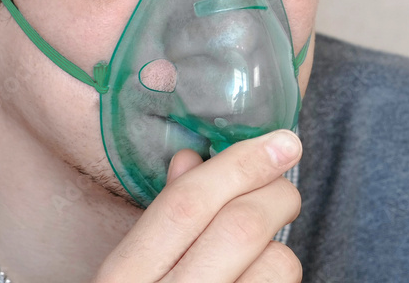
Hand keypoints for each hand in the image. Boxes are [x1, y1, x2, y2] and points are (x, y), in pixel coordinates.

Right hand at [93, 130, 302, 281]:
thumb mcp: (129, 279)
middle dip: (277, 194)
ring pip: (277, 264)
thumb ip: (161, 223)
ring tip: (260, 259)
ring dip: (282, 250)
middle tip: (285, 189)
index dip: (240, 163)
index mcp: (123, 281)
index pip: (186, 205)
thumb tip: (192, 159)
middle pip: (241, 227)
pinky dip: (280, 282)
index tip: (281, 141)